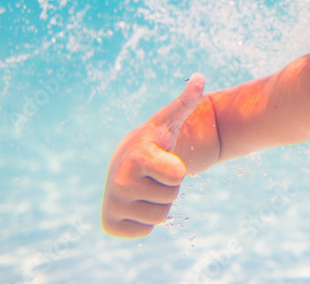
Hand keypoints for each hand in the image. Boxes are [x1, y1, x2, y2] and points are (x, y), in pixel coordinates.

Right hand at [101, 73, 203, 236]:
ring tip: (145, 186)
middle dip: (168, 187)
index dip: (177, 169)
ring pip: (160, 217)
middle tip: (153, 174)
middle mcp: (119, 182)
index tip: (162, 158)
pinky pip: (146, 232)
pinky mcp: (109, 224)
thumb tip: (199, 77)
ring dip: (158, 203)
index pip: (178, 175)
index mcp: (137, 157)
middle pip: (171, 198)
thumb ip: (186, 101)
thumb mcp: (169, 120)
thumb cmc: (154, 141)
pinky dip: (145, 220)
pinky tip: (136, 202)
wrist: (122, 162)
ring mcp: (112, 204)